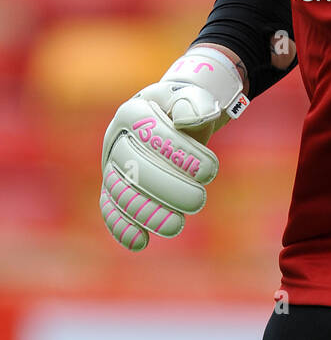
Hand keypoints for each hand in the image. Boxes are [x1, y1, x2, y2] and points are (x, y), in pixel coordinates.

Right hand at [99, 46, 248, 251]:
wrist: (173, 116)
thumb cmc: (186, 108)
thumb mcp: (195, 97)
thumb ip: (195, 103)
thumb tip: (188, 120)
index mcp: (133, 111)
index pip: (152, 134)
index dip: (181, 155)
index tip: (211, 171)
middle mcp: (116, 138)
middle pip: (134, 167)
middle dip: (168, 188)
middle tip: (198, 202)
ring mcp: (111, 164)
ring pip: (121, 192)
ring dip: (147, 212)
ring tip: (175, 226)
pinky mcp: (112, 187)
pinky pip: (110, 208)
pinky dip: (121, 227)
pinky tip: (140, 242)